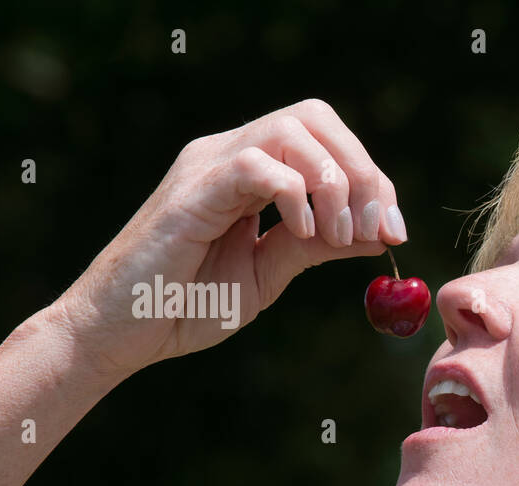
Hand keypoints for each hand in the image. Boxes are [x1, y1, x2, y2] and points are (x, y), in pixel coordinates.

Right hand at [51, 98, 405, 377]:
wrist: (123, 332)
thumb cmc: (187, 304)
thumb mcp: (270, 272)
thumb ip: (317, 246)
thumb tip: (378, 232)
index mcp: (251, 172)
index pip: (326, 141)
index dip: (372, 178)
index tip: (394, 230)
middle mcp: (230, 154)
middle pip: (315, 119)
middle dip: (363, 171)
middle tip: (377, 228)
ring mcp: (208, 166)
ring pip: (292, 130)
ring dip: (334, 182)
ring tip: (339, 236)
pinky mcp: (192, 191)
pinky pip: (257, 164)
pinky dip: (296, 193)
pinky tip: (304, 233)